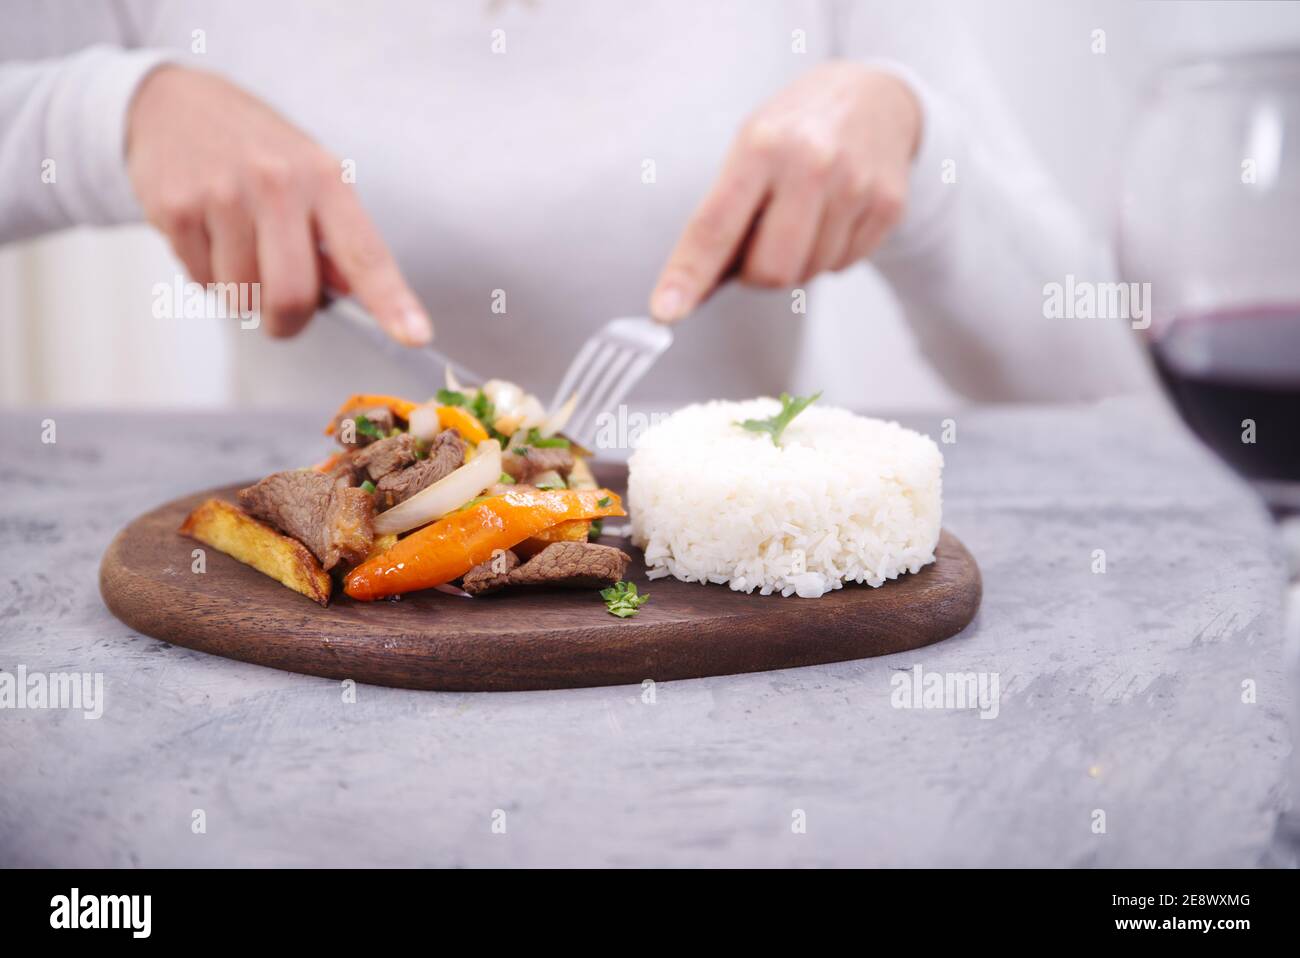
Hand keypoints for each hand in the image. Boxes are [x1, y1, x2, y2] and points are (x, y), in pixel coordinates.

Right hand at [126, 66, 431, 343]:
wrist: (177, 104)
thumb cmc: (261, 153)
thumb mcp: (312, 177)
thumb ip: (336, 238)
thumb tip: (351, 295)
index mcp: (325, 178)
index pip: (364, 254)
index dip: (391, 302)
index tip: (415, 336)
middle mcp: (276, 183)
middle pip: (292, 296)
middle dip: (288, 321)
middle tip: (283, 311)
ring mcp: (222, 195)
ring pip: (242, 297)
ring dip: (244, 293)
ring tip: (240, 247)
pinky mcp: (175, 209)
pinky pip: (201, 282)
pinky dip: (208, 275)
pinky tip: (209, 235)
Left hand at [649, 62, 920, 322]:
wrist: (875, 97)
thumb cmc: (795, 131)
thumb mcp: (749, 148)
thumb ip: (723, 214)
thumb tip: (692, 289)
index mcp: (761, 147)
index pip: (715, 228)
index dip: (688, 275)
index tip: (665, 312)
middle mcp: (811, 165)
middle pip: (771, 271)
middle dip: (757, 274)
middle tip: (759, 244)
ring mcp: (856, 187)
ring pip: (808, 273)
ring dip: (796, 261)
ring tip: (803, 215)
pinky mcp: (889, 206)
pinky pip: (843, 266)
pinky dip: (829, 253)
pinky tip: (832, 214)